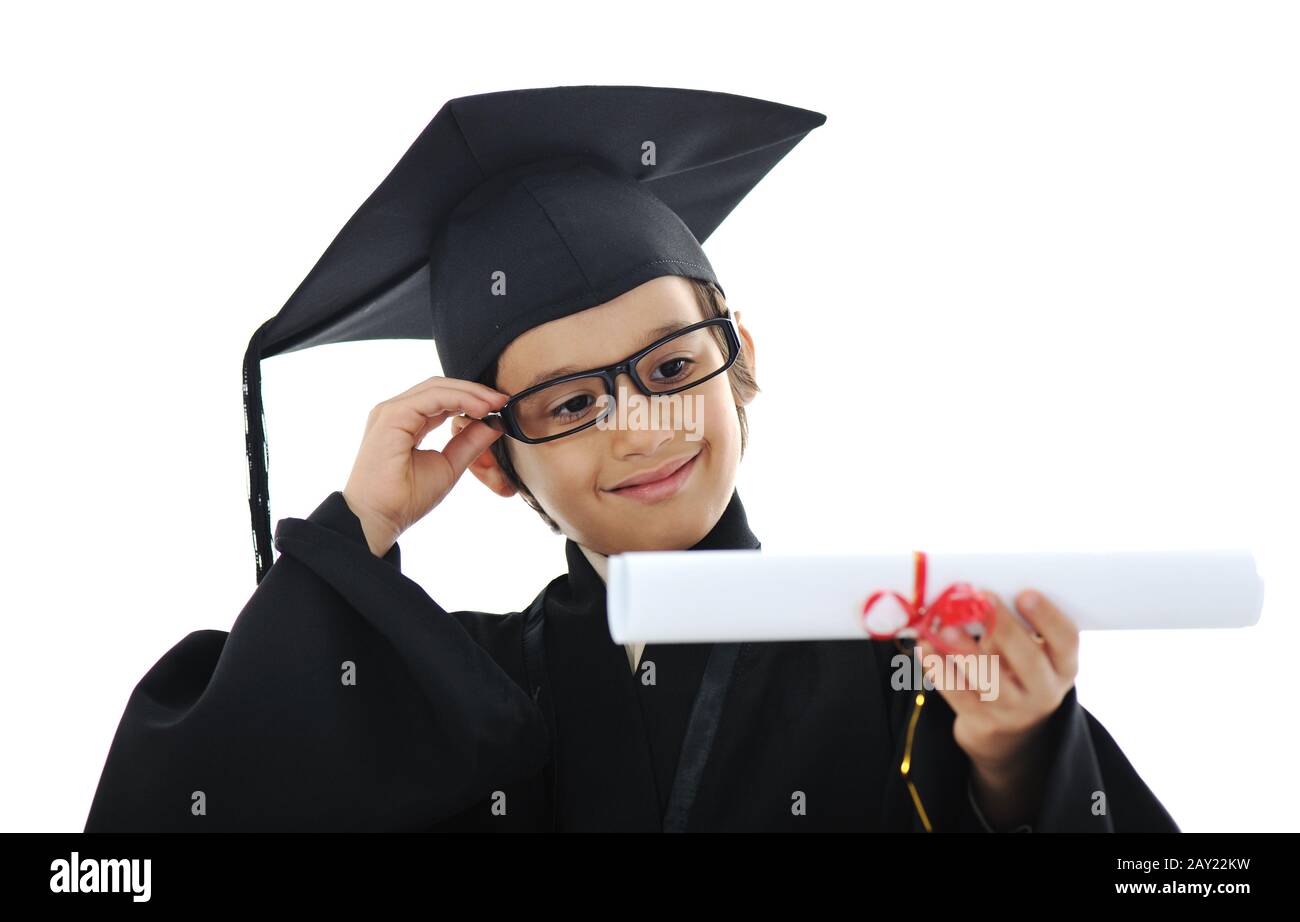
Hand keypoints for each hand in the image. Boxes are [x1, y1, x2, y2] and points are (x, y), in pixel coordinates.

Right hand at [342, 376, 508, 555]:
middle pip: (440, 387)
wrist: (378, 519)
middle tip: (502, 400)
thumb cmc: (405, 499)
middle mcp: (395, 412)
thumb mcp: (448, 466)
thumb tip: (494, 424)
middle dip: (474, 391)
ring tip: (495, 404)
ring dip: (470, 393)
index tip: (499, 406)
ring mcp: (391, 411)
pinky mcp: (392, 416)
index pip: (442, 398)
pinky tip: (480, 409)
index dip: (472, 398)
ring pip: (436, 388)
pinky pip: (431, 398)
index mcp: (405, 422)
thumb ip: (469, 443)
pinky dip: (459, 399)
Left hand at [914, 588, 1079, 827]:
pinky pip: (958, 694)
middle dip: (1003, 628)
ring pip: (990, 682)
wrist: (1009, 724)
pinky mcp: (982, 720)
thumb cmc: (1018, 667)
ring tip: (945, 629)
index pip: (1066, 640)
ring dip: (965, 652)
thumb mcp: (1032, 650)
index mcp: (1064, 665)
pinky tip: (926, 647)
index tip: (1025, 593)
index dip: (1047, 616)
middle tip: (981, 600)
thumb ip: (1013, 626)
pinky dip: (939, 669)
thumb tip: (975, 596)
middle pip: (1028, 660)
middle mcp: (1045, 691)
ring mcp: (1014, 711)